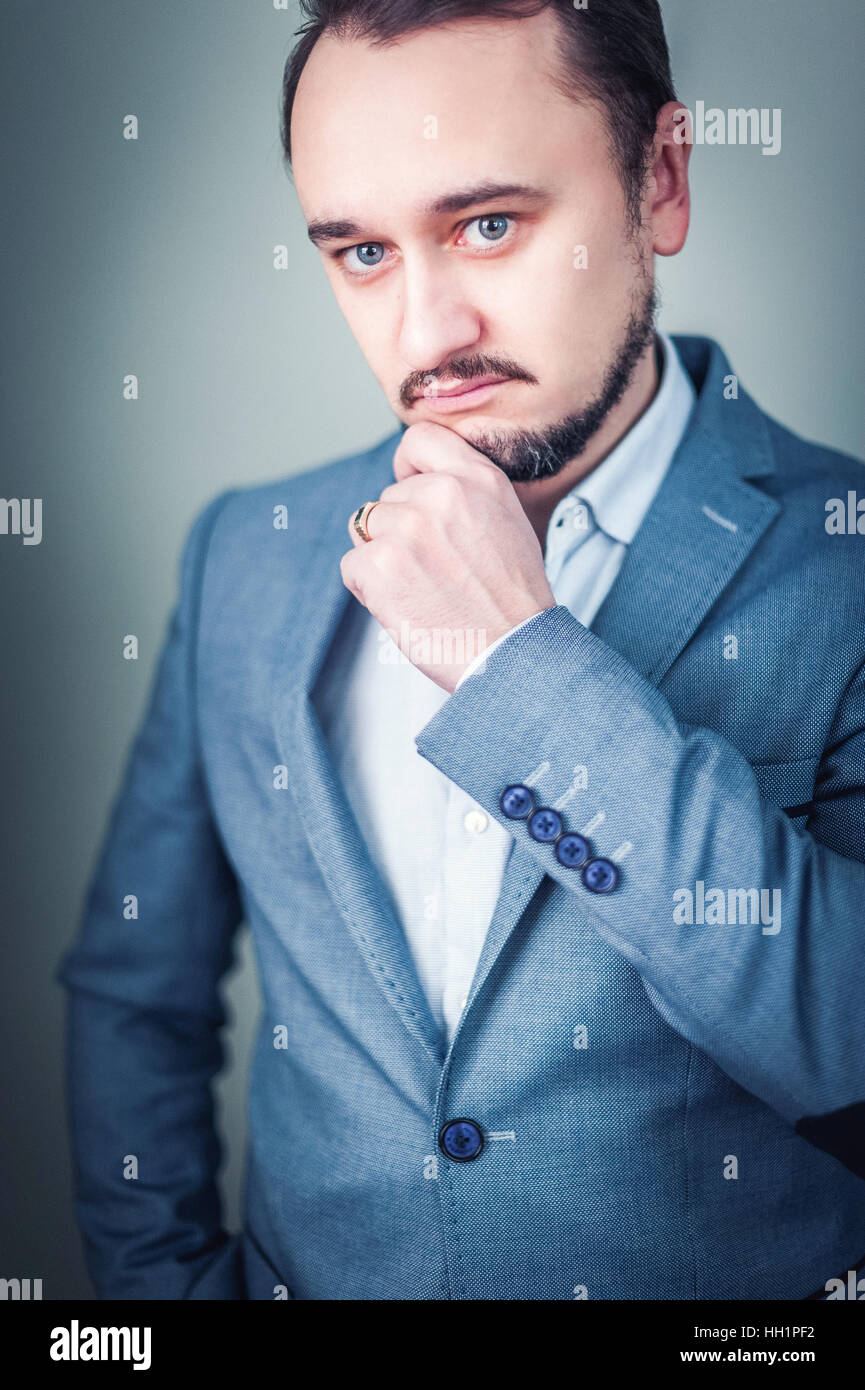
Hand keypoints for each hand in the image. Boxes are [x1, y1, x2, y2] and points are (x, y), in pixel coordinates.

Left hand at [341, 421, 555, 692]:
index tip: (412, 494)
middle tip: (436, 570)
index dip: (407, 468)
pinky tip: (406, 605)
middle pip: (387, 497)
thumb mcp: (508, 520)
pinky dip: (369, 589)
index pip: (419, 439)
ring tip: (422, 588)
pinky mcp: (380, 564)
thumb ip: (465, 492)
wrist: (514, 653)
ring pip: (365, 529)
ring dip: (382, 559)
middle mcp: (441, 494)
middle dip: (399, 531)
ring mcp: (408, 528)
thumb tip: (417, 484)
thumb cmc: (512, 600)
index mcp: (478, 478)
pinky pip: (353, 565)